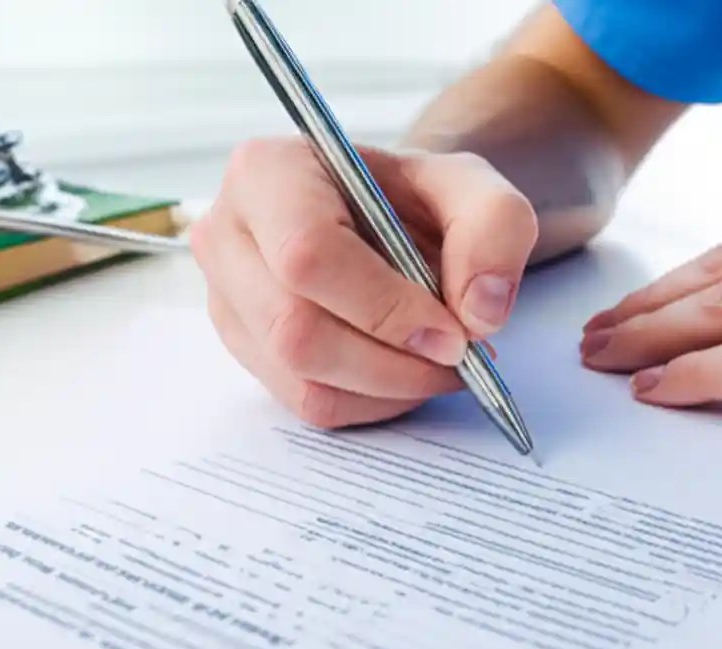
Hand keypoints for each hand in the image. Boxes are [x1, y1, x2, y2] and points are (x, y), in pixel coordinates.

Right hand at [191, 138, 537, 428]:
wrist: (385, 217)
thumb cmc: (413, 197)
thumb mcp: (470, 185)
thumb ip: (495, 225)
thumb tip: (480, 311)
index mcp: (267, 173)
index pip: (307, 256)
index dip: (385, 308)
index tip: (451, 332)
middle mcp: (227, 235)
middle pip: (296, 330)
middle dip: (392, 360)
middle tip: (457, 357)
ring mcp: (227, 299)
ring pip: (301, 376)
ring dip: (388, 387)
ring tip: (439, 363)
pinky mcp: (246, 350)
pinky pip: (308, 402)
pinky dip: (372, 402)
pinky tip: (405, 371)